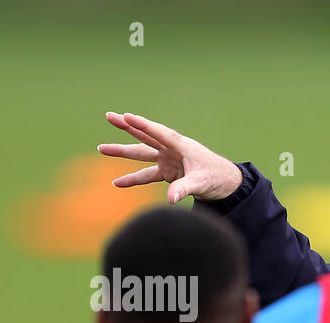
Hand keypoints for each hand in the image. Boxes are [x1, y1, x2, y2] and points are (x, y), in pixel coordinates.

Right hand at [98, 112, 241, 203]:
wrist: (228, 185)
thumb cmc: (218, 178)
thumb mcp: (202, 184)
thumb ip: (185, 189)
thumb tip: (171, 199)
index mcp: (182, 146)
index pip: (159, 133)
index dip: (143, 125)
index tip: (126, 116)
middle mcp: (172, 150)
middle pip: (146, 137)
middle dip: (127, 127)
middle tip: (109, 117)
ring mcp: (168, 160)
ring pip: (142, 154)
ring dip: (123, 152)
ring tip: (102, 149)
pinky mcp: (168, 173)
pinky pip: (146, 175)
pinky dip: (133, 179)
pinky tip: (117, 183)